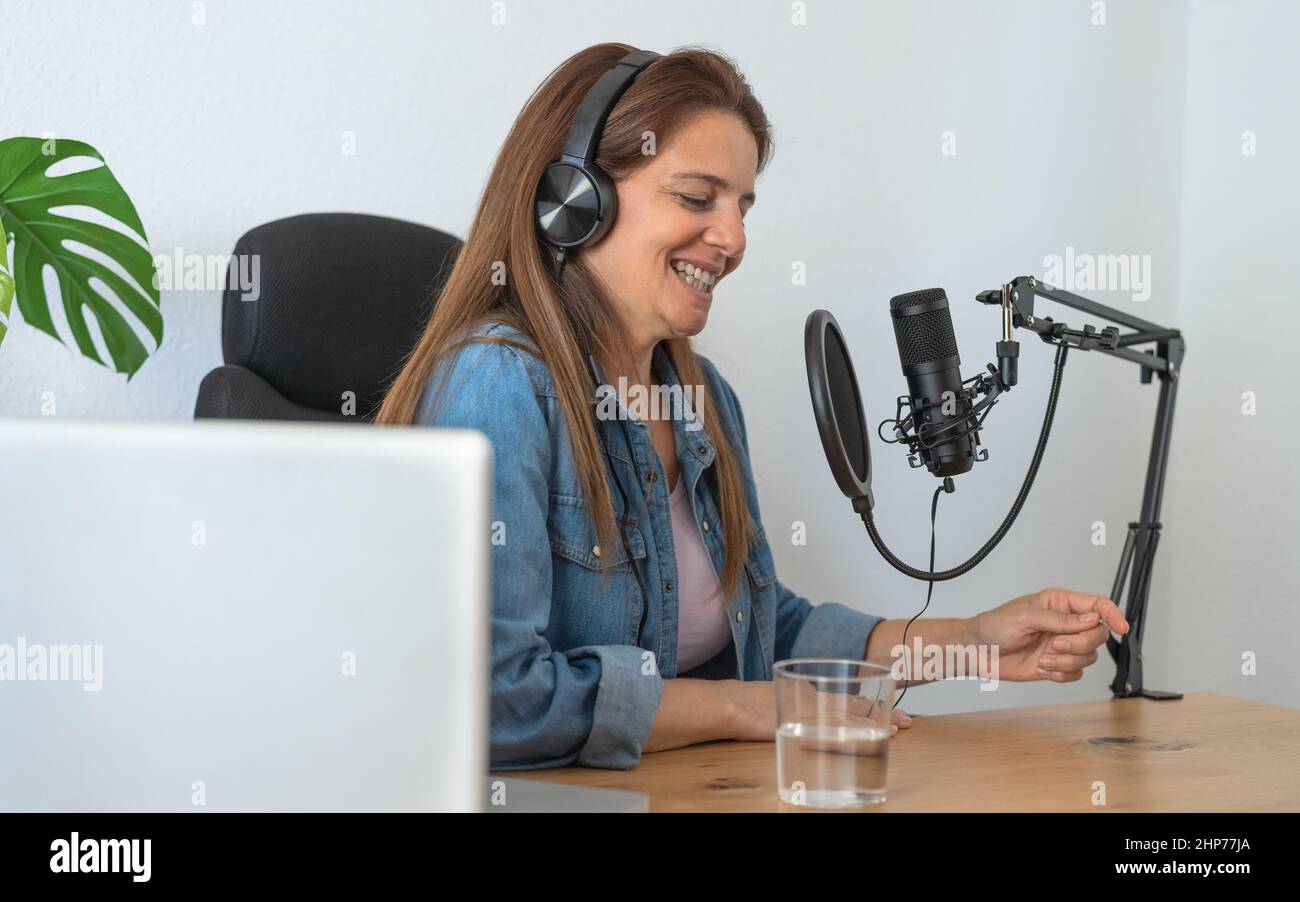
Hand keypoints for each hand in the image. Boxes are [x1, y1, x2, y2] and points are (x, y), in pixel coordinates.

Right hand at [726, 680, 912, 741]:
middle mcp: (816, 698)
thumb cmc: (746, 703)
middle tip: (906, 718)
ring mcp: (813, 711)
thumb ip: (796, 701)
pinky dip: (859, 733)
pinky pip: (840, 729)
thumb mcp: (777, 696)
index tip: (888, 705)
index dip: (868, 703)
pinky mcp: (808, 723)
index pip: (845, 697)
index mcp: (809, 691)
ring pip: (853, 716)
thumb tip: (808, 708)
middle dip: (881, 712)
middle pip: (856, 705)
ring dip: (877, 722)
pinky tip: (874, 736)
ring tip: (900, 727)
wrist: (732, 704)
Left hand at [972, 587, 1128, 682]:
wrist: (979, 652)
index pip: (1097, 605)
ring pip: (1088, 656)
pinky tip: (1042, 667)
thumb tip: (1090, 619)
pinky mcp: (1057, 664)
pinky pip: (1076, 673)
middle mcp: (1064, 624)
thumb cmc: (994, 626)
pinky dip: (1061, 674)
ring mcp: (1062, 645)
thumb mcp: (1025, 617)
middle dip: (1079, 644)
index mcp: (1058, 603)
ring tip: (1043, 658)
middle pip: (1097, 634)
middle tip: (1055, 645)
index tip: (1122, 627)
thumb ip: (1059, 619)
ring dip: (1066, 661)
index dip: (1113, 614)